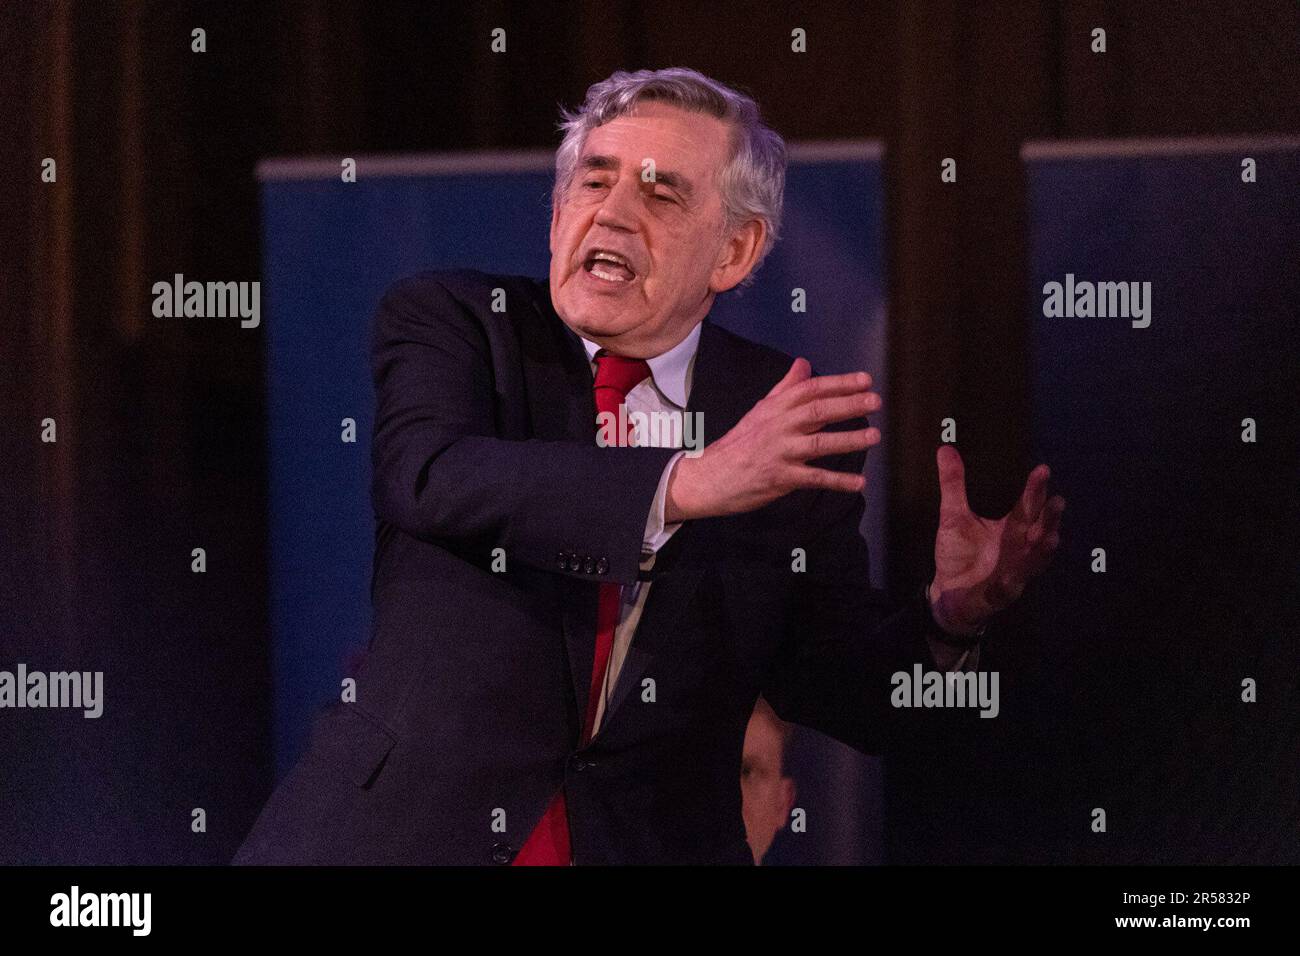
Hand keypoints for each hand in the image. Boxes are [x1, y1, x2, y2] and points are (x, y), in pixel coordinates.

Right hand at [665, 358, 880, 521]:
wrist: (710, 477)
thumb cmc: (738, 444)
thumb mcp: (760, 410)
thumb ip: (786, 388)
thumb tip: (803, 364)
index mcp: (775, 408)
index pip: (810, 389)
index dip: (839, 383)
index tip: (864, 379)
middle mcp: (778, 427)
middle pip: (817, 411)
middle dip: (848, 405)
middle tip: (874, 401)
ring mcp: (780, 453)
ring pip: (819, 443)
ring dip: (848, 440)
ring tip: (873, 437)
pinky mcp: (781, 478)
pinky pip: (814, 478)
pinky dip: (838, 481)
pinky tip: (858, 482)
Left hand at [928, 445, 1064, 635]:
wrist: (948, 592)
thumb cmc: (959, 553)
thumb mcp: (952, 516)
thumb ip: (953, 485)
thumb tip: (945, 448)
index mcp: (1011, 529)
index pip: (1027, 507)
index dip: (1035, 490)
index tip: (1043, 470)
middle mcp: (1019, 549)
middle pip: (1038, 532)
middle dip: (1049, 518)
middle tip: (1057, 501)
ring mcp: (1012, 573)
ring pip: (1033, 562)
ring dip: (1042, 552)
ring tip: (1050, 538)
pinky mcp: (998, 595)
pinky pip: (1007, 590)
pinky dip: (1011, 583)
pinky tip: (1012, 577)